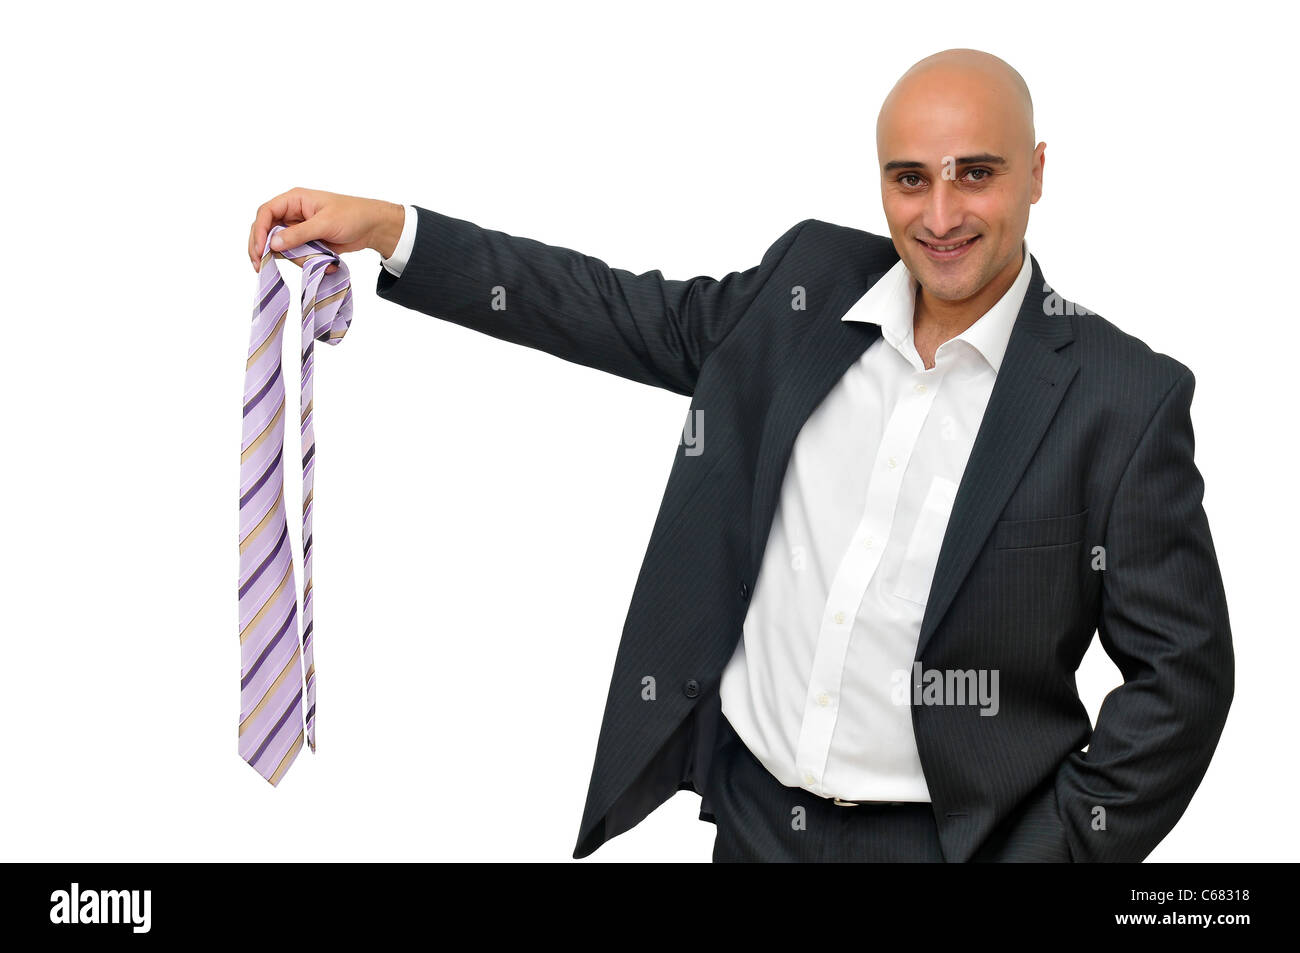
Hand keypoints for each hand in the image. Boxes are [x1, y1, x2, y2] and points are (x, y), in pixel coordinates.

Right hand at [248, 187, 403, 273]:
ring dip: (297, 258)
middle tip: (262, 267)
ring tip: (321, 259)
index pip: (266, 213)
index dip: (259, 231)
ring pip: (283, 248)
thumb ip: (298, 234)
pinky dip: (309, 262)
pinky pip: (298, 255)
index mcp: (294, 200)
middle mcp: (292, 213)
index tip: (260, 249)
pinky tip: (328, 263)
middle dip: (266, 249)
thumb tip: (272, 244)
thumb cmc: (352, 215)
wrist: (373, 227)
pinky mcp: (308, 243)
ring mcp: (299, 229)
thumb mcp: (324, 224)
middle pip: (267, 231)